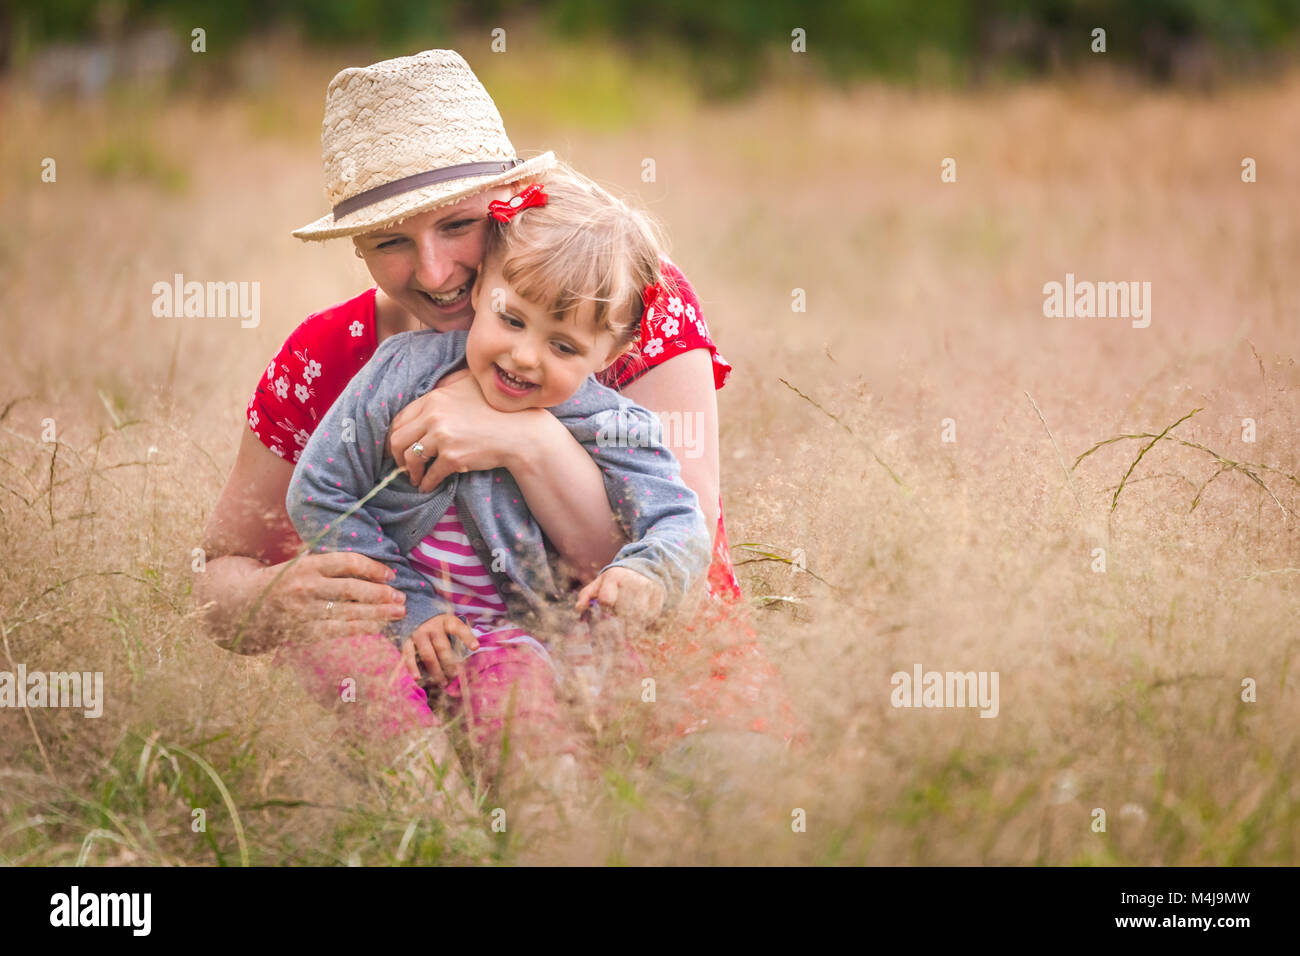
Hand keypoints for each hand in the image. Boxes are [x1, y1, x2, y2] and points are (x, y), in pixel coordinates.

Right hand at [258, 552, 407, 640]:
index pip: (347, 563)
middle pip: (352, 590)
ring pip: (349, 613)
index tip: (391, 574)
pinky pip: (338, 631)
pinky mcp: (303, 632)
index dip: (373, 568)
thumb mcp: (301, 562)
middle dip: (381, 594)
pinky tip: (379, 625)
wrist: (244, 605)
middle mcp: (306, 588)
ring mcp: (304, 612)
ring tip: (399, 611)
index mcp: (306, 565)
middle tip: (401, 596)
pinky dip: (362, 628)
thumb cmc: (283, 580)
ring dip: (378, 613)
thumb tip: (372, 563)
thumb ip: (330, 563)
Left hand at [387, 370, 544, 491]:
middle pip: (398, 439)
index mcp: (435, 398)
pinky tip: (428, 486)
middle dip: (397, 456)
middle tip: (402, 465)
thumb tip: (428, 400)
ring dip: (410, 472)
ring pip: (410, 458)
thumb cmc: (498, 410)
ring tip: (416, 478)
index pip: (400, 418)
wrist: (521, 433)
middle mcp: (434, 415)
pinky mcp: (452, 457)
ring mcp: (443, 437)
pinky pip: (430, 475)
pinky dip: (426, 483)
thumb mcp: (469, 387)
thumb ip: (446, 389)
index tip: (397, 447)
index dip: (395, 436)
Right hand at [402, 613, 479, 686]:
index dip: (467, 638)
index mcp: (446, 621)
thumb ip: (459, 636)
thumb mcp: (450, 624)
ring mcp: (419, 634)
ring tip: (442, 682)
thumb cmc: (438, 625)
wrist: (414, 613)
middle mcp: (432, 627)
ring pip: (427, 654)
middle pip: (442, 646)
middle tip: (455, 675)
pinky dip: (412, 667)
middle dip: (450, 662)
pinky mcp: (406, 640)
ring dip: (435, 670)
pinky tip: (417, 678)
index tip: (475, 647)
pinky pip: (408, 655)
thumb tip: (472, 652)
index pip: (459, 628)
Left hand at [574, 567, 665, 626]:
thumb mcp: (601, 582)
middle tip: (619, 614)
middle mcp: (632, 581)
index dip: (606, 608)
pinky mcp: (659, 596)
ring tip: (629, 615)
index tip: (608, 607)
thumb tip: (578, 608)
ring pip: (638, 616)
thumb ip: (587, 594)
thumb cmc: (618, 580)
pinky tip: (641, 615)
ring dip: (632, 621)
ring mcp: (648, 588)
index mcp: (614, 577)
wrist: (645, 568)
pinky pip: (651, 617)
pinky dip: (644, 621)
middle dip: (619, 616)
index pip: (606, 600)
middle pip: (623, 611)